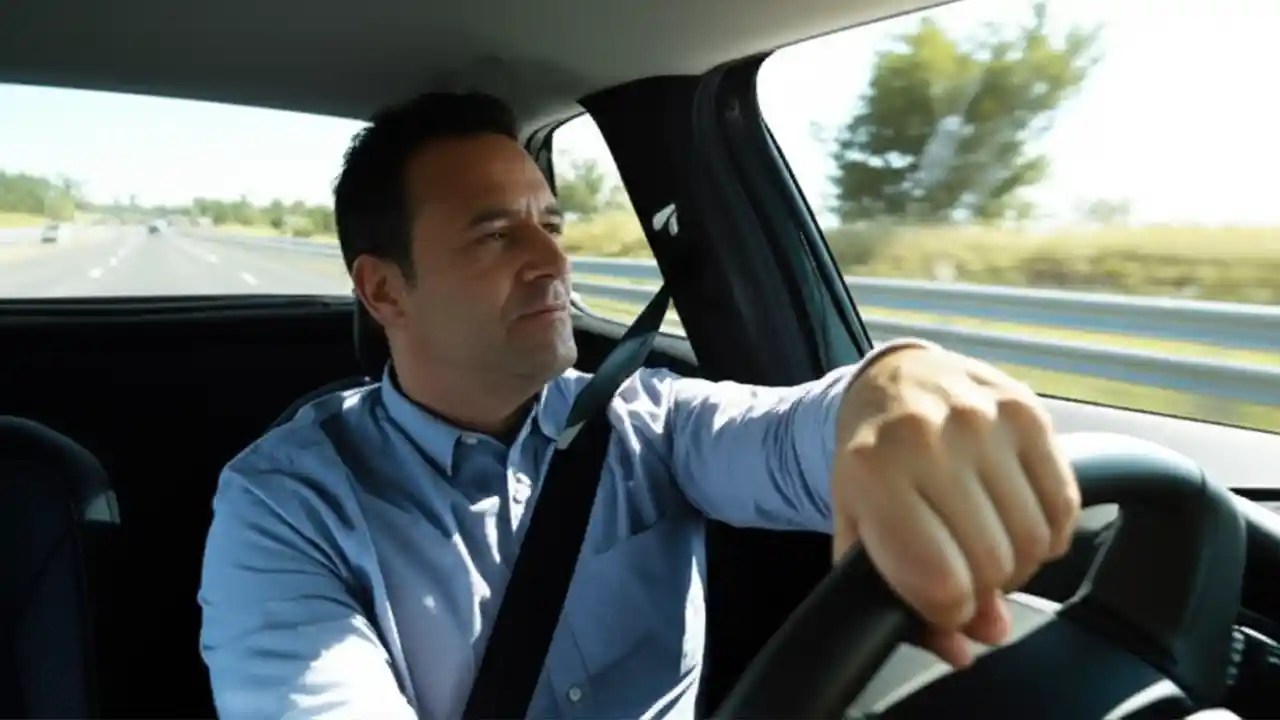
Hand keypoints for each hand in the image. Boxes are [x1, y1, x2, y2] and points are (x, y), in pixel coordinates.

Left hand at [830, 342, 1079, 667]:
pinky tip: (1016, 520)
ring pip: (1033, 540)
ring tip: (986, 542)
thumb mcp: (860, 529)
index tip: (942, 601)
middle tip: (964, 570)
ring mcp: (983, 420)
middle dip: (982, 588)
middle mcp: (929, 439)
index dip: (948, 611)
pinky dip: (1048, 532)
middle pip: (993, 564)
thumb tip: (962, 650)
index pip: (940, 580)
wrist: (895, 381)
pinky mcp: (1028, 411)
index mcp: (874, 473)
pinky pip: (1064, 505)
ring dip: (1017, 561)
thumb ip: (898, 599)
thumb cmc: (873, 464)